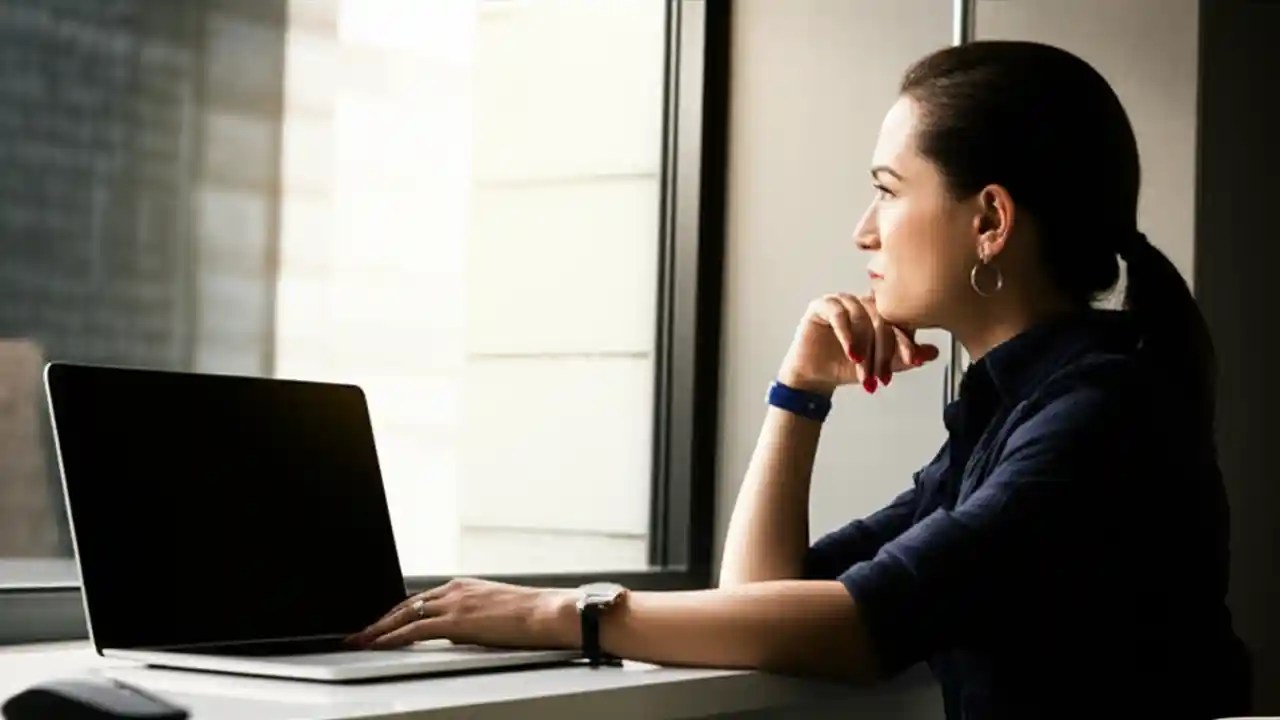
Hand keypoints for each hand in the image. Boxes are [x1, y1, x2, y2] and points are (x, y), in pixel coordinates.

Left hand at [345, 578, 578, 650]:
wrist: (546, 612)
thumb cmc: (530, 615)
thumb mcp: (493, 611)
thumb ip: (469, 618)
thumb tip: (454, 632)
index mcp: (463, 586)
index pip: (420, 599)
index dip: (397, 613)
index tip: (381, 623)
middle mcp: (454, 590)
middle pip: (406, 605)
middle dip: (380, 621)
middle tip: (359, 633)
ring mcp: (453, 603)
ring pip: (404, 616)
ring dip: (378, 630)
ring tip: (359, 641)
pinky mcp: (456, 620)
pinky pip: (414, 629)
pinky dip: (392, 637)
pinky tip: (379, 645)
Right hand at [778, 293, 938, 394]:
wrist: (816, 378)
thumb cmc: (845, 367)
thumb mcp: (880, 367)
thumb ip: (904, 358)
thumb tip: (933, 353)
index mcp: (880, 313)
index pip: (900, 321)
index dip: (907, 341)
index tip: (913, 361)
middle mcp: (863, 303)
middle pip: (882, 319)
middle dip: (883, 351)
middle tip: (882, 374)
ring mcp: (842, 302)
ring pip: (862, 318)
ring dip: (864, 347)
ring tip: (861, 367)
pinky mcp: (821, 306)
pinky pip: (838, 314)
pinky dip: (847, 334)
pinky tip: (850, 352)